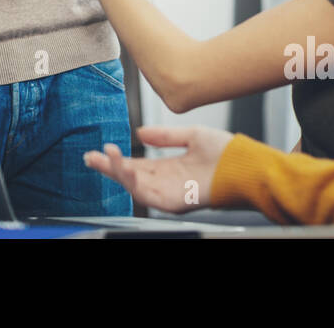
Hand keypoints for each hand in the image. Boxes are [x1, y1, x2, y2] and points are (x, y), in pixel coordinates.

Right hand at [82, 124, 234, 213]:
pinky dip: (132, 182)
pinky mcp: (173, 202)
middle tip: (89, 157)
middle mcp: (166, 182)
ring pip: (134, 186)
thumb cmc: (226, 153)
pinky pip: (146, 195)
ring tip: (103, 157)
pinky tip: (123, 168)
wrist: (243, 165)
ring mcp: (169, 193)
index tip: (102, 149)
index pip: (137, 165)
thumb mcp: (190, 136)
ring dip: (116, 172)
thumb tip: (140, 131)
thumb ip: (165, 136)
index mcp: (169, 168)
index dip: (119, 159)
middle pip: (130, 177)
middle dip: (108, 168)